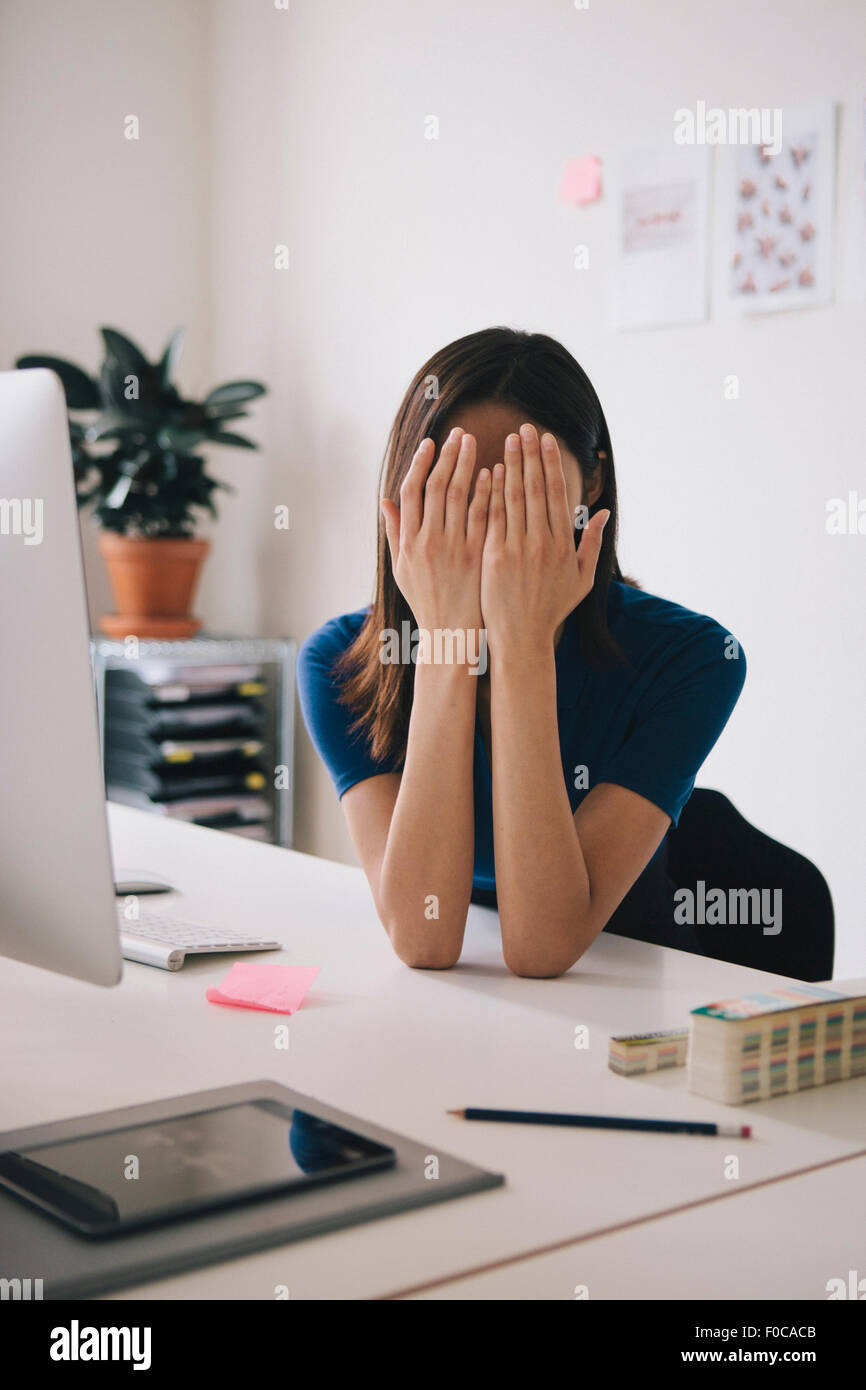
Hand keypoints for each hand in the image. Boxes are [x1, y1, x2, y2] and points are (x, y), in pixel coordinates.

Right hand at [381, 427, 491, 635]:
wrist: (451, 632)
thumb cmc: (426, 600)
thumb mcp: (401, 569)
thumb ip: (394, 533)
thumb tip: (384, 501)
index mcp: (408, 542)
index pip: (412, 492)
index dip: (420, 464)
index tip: (430, 443)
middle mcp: (429, 542)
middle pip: (436, 487)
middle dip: (447, 456)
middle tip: (457, 434)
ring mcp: (454, 548)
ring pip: (459, 496)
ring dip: (466, 465)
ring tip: (472, 443)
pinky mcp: (476, 555)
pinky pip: (482, 517)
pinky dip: (486, 492)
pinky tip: (491, 473)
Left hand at [480, 423, 608, 653]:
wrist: (521, 637)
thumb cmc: (551, 608)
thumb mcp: (581, 579)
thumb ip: (590, 544)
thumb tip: (602, 513)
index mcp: (562, 544)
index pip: (555, 493)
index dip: (550, 463)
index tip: (545, 439)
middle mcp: (540, 543)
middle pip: (534, 489)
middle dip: (528, 455)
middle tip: (523, 428)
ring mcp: (516, 549)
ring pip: (512, 499)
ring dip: (509, 466)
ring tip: (506, 441)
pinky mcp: (493, 557)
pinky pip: (492, 518)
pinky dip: (490, 494)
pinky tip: (487, 472)